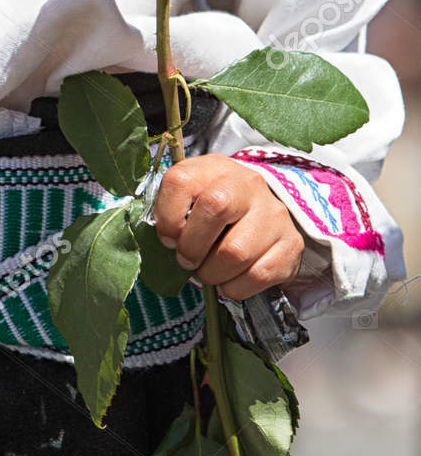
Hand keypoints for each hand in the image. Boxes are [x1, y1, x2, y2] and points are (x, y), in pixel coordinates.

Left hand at [151, 154, 304, 301]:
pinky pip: (258, 275)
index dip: (167, 216)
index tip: (168, 237)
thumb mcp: (193, 197)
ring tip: (209, 271)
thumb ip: (173, 212)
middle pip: (215, 208)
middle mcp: (248, 184)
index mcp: (214, 168)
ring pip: (235, 252)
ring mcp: (273, 213)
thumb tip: (164, 241)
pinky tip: (230, 279)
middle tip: (187, 260)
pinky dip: (235, 287)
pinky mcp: (291, 244)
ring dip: (212, 273)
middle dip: (192, 246)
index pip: (181, 181)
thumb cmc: (218, 209)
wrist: (263, 213)